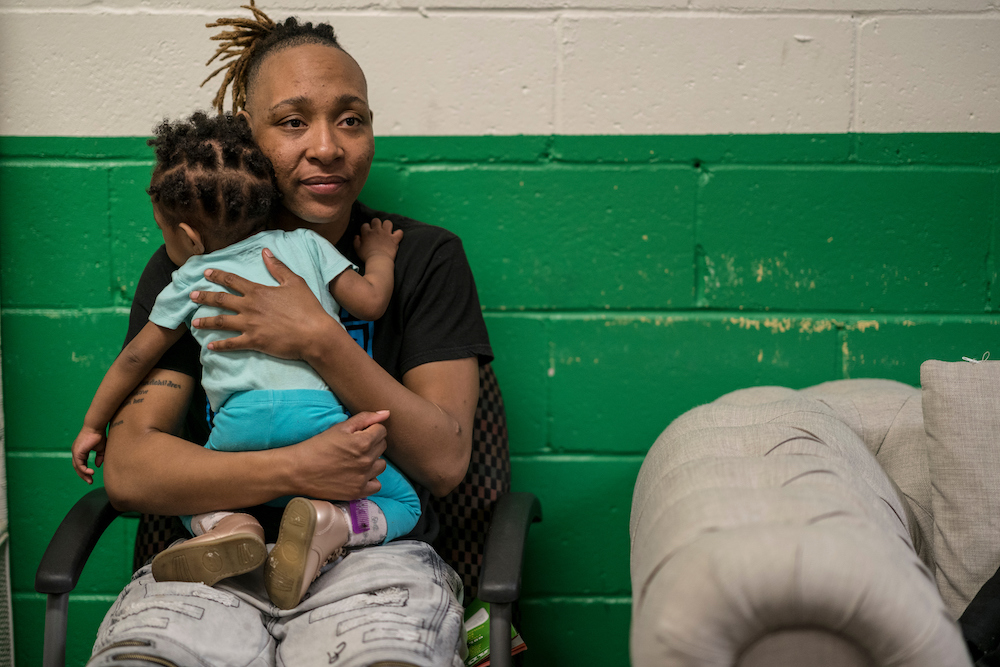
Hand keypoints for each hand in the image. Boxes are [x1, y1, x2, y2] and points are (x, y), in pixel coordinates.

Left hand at [72, 426, 106, 483]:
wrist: (96, 427)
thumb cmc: (99, 435)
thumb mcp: (101, 449)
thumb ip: (99, 457)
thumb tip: (97, 466)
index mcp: (80, 451)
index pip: (81, 464)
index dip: (86, 471)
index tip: (91, 477)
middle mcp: (76, 452)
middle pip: (77, 467)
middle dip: (83, 475)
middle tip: (90, 482)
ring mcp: (75, 452)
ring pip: (77, 467)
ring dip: (83, 475)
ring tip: (90, 480)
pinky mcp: (77, 452)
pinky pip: (79, 464)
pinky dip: (84, 470)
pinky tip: (91, 473)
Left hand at [190, 248, 332, 358]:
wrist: (314, 334)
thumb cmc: (307, 308)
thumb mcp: (295, 282)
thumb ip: (278, 267)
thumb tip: (266, 251)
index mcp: (258, 291)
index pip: (232, 281)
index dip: (217, 276)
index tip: (205, 273)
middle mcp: (249, 307)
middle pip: (221, 300)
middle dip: (204, 297)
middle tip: (191, 296)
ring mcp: (249, 326)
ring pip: (221, 322)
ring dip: (206, 321)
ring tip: (194, 322)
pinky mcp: (253, 342)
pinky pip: (231, 344)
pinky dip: (219, 345)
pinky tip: (210, 347)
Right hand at [289, 410, 389, 499]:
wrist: (298, 470)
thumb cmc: (317, 446)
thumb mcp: (339, 427)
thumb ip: (365, 419)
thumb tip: (386, 413)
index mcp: (363, 442)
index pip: (382, 431)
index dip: (371, 430)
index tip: (358, 434)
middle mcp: (367, 461)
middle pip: (382, 447)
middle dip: (372, 443)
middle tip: (354, 446)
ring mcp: (363, 478)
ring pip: (381, 465)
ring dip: (373, 461)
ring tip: (356, 460)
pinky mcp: (358, 492)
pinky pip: (376, 485)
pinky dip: (370, 480)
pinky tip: (359, 475)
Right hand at [354, 218, 402, 263]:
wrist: (379, 261)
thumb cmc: (367, 256)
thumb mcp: (357, 249)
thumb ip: (356, 241)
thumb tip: (357, 236)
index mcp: (367, 233)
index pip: (365, 225)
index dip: (366, 229)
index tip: (367, 234)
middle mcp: (377, 231)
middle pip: (376, 220)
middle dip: (376, 224)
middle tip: (376, 230)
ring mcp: (386, 234)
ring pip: (388, 222)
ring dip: (387, 226)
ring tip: (386, 231)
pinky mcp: (394, 239)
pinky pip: (399, 232)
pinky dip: (398, 234)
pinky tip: (396, 236)